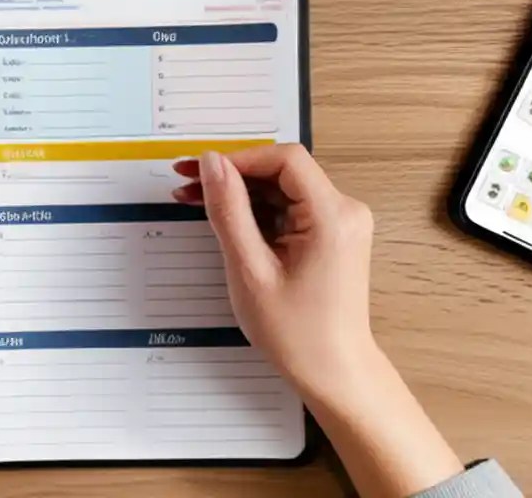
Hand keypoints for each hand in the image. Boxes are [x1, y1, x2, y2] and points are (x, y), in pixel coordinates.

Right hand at [172, 145, 375, 396]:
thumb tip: (211, 164)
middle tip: (186, 184)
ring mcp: (341, 223)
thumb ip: (229, 211)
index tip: (200, 172)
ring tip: (196, 200)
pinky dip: (257, 211)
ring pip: (282, 189)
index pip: (284, 160)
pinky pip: (290, 208)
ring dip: (240, 193)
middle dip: (232, 175)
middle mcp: (344, 211)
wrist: (334, 372)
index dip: (238, 159)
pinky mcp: (332, 235)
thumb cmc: (297, 334)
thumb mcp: (251, 270)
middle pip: (282, 171)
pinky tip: (225, 219)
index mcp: (332, 216)